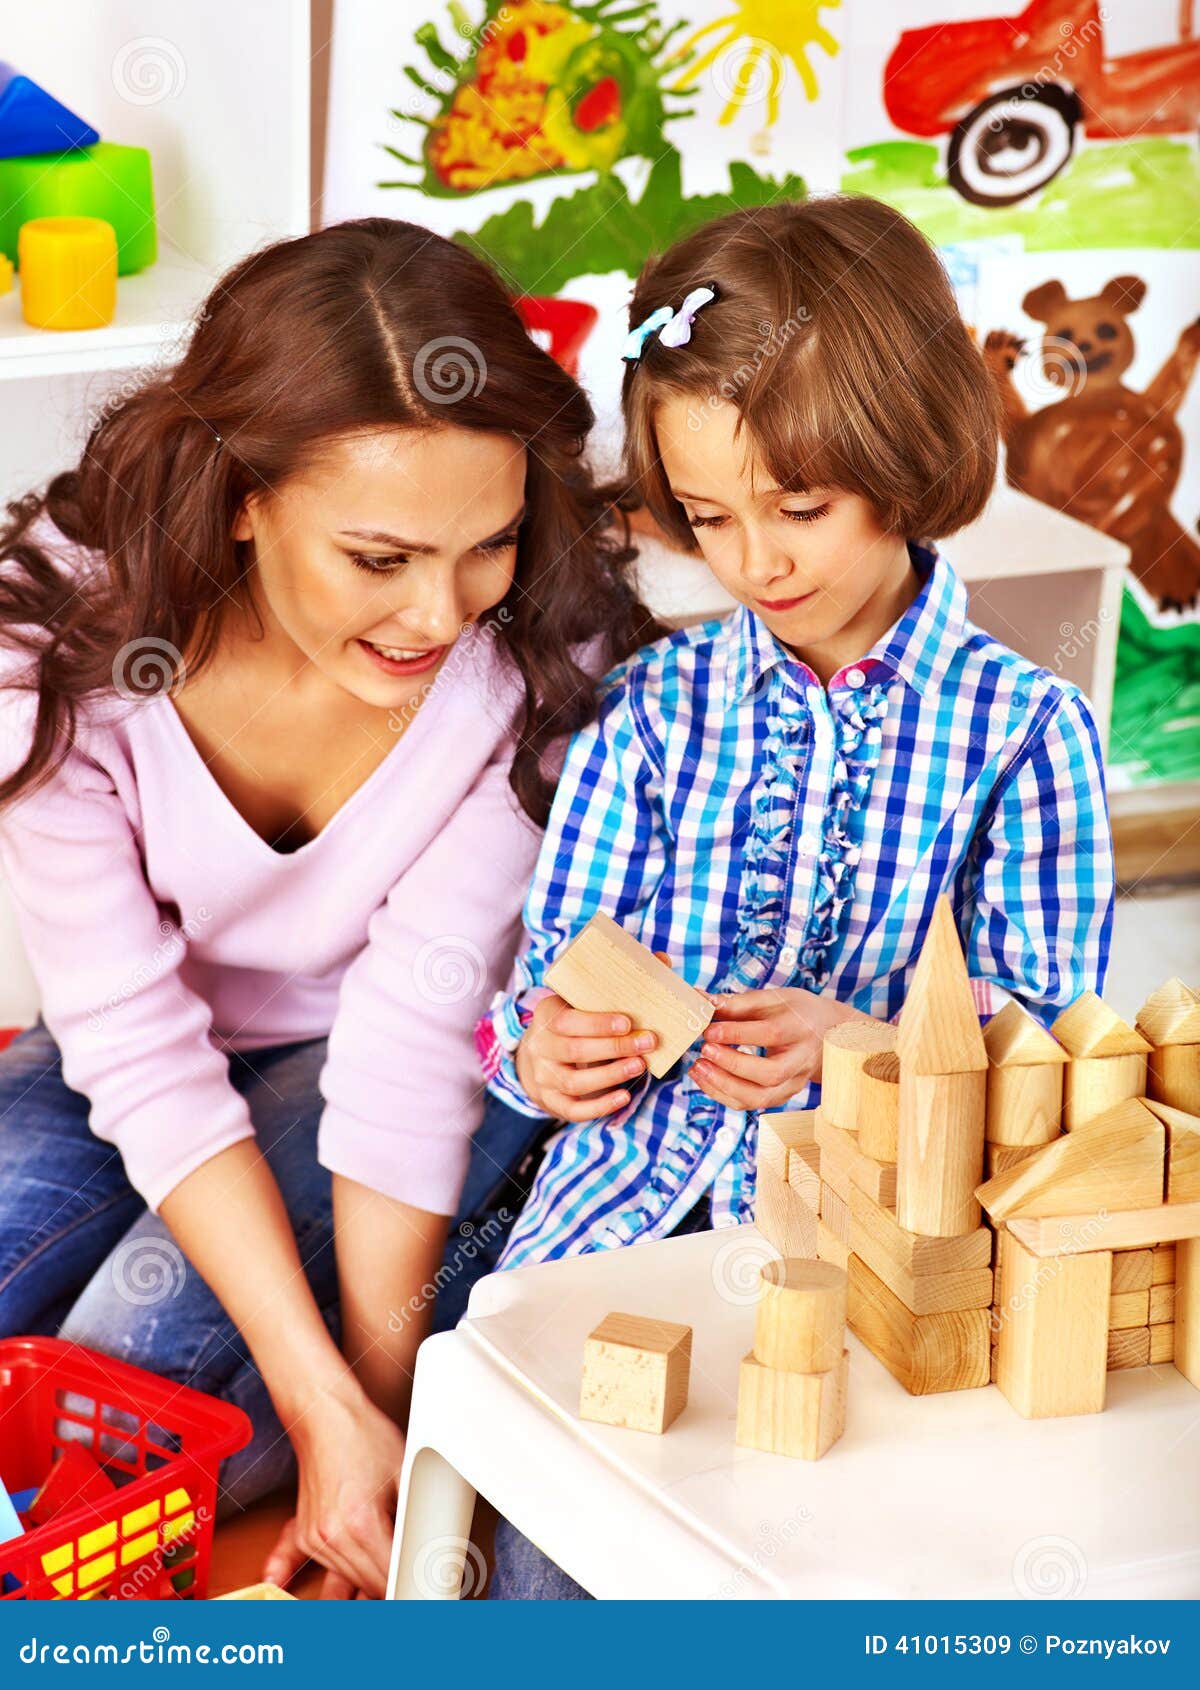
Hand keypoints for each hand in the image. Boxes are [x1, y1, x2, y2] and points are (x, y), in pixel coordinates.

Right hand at [262, 1380, 406, 1599]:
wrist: (326, 1415)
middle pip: (369, 1586)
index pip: (391, 1577)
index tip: (424, 1589)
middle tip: (414, 1586)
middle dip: (393, 1587)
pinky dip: (316, 1576)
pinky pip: (308, 1566)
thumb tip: (428, 1549)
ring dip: (367, 1584)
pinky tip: (305, 1588)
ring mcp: (315, 1538)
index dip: (412, 1585)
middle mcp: (332, 1537)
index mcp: (361, 1524)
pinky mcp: (305, 1533)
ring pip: (347, 1581)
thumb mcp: (405, 1476)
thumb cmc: (364, 1437)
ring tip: (388, 1583)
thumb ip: (416, 1518)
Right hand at [515, 992, 656, 1120]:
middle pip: (575, 1050)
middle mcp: (541, 1047)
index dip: (597, 1023)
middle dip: (615, 1047)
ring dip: (610, 1075)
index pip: (568, 1020)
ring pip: (575, 1081)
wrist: (536, 1056)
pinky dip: (598, 1106)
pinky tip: (623, 1097)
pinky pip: (573, 1109)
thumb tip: (662, 959)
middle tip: (648, 1042)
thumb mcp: (582, 1000)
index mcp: (547, 1015)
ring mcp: (543, 1077)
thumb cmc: (572, 1022)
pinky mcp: (551, 1101)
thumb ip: (618, 983)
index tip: (628, 1021)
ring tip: (640, 1066)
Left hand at [690, 988, 875, 1111]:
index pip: (771, 1034)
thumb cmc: (796, 1012)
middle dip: (733, 1065)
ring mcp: (794, 1082)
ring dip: (724, 1086)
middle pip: (770, 1073)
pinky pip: (752, 1104)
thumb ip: (739, 1002)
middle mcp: (801, 1060)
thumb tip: (701, 999)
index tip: (708, 1030)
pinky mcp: (783, 1095)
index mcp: (800, 1028)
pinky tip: (706, 1079)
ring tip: (698, 1068)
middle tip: (704, 1050)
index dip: (737, 1034)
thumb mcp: (774, 999)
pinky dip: (725, 1095)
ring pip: (761, 1097)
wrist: (828, 1034)